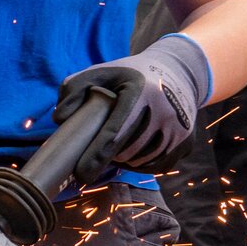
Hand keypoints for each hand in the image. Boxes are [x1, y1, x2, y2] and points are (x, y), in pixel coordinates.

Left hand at [55, 34, 213, 181]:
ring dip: (124, 160)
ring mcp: (179, 129)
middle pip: (126, 151)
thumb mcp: (101, 72)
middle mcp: (165, 111)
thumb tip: (60, 119)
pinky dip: (141, 163)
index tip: (80, 173)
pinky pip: (157, 166)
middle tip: (97, 148)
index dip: (95, 156)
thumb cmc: (130, 76)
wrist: (178, 73)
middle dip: (107, 156)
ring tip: (117, 144)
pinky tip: (134, 149)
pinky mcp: (186, 142)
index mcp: (141, 91)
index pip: (114, 133)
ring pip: (141, 161)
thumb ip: (74, 89)